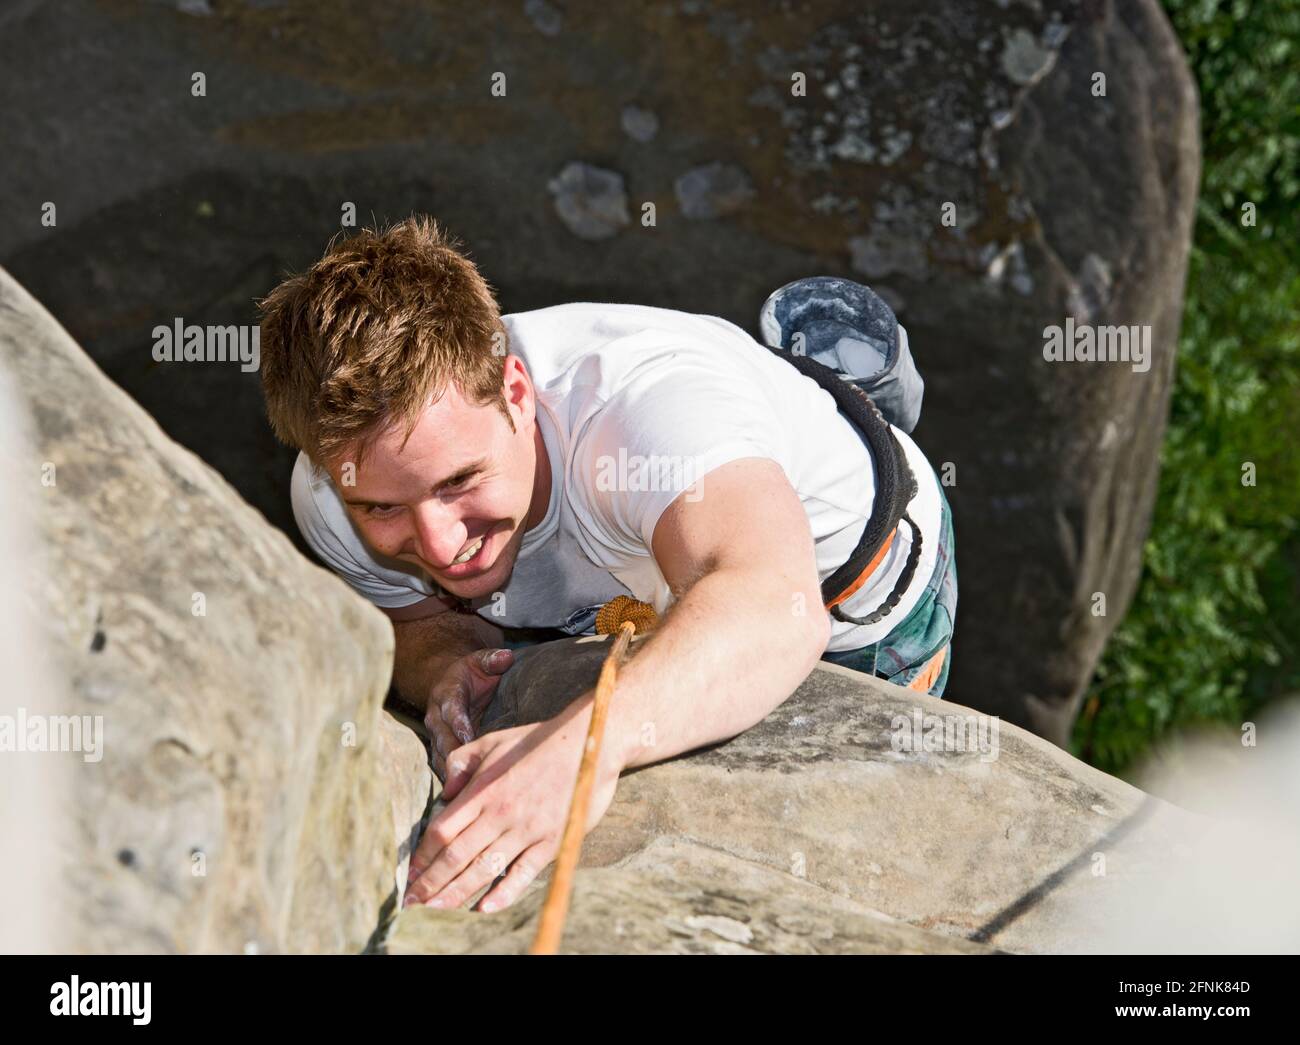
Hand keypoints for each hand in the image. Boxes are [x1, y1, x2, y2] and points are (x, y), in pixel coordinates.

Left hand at [403, 710, 619, 912]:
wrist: (589, 743)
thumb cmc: (538, 741)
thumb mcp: (493, 740)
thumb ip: (462, 761)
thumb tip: (445, 790)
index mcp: (483, 790)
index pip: (442, 830)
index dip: (422, 855)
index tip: (410, 872)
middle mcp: (500, 813)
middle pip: (456, 856)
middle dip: (431, 883)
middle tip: (411, 903)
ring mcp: (526, 830)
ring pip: (483, 869)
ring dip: (456, 893)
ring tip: (436, 910)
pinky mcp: (551, 842)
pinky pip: (522, 874)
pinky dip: (503, 894)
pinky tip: (484, 908)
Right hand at [423, 647, 513, 782]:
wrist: (449, 682)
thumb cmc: (472, 673)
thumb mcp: (481, 661)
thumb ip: (492, 660)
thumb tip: (505, 657)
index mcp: (446, 694)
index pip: (452, 710)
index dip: (460, 724)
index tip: (469, 737)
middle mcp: (436, 717)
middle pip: (443, 739)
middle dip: (455, 755)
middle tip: (469, 771)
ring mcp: (436, 735)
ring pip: (439, 757)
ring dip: (450, 773)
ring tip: (465, 788)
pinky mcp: (439, 749)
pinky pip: (442, 767)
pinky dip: (452, 780)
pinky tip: (464, 794)